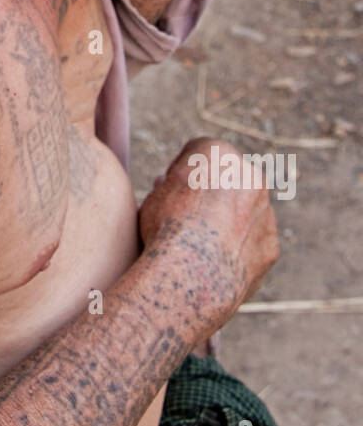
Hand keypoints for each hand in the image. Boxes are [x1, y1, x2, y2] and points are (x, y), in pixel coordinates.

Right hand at [139, 138, 279, 334]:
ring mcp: (266, 210)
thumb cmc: (165, 229)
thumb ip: (168, 186)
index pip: (197, 154)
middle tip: (185, 218)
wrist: (193, 273)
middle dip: (211, 194)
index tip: (169, 191)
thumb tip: (166, 183)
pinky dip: (238, 251)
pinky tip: (215, 265)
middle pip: (228, 179)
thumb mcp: (154, 196)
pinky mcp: (272, 244)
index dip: (180, 173)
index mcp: (218, 152)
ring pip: (244, 212)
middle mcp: (250, 174)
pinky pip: (252, 244)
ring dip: (228, 222)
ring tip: (199, 248)